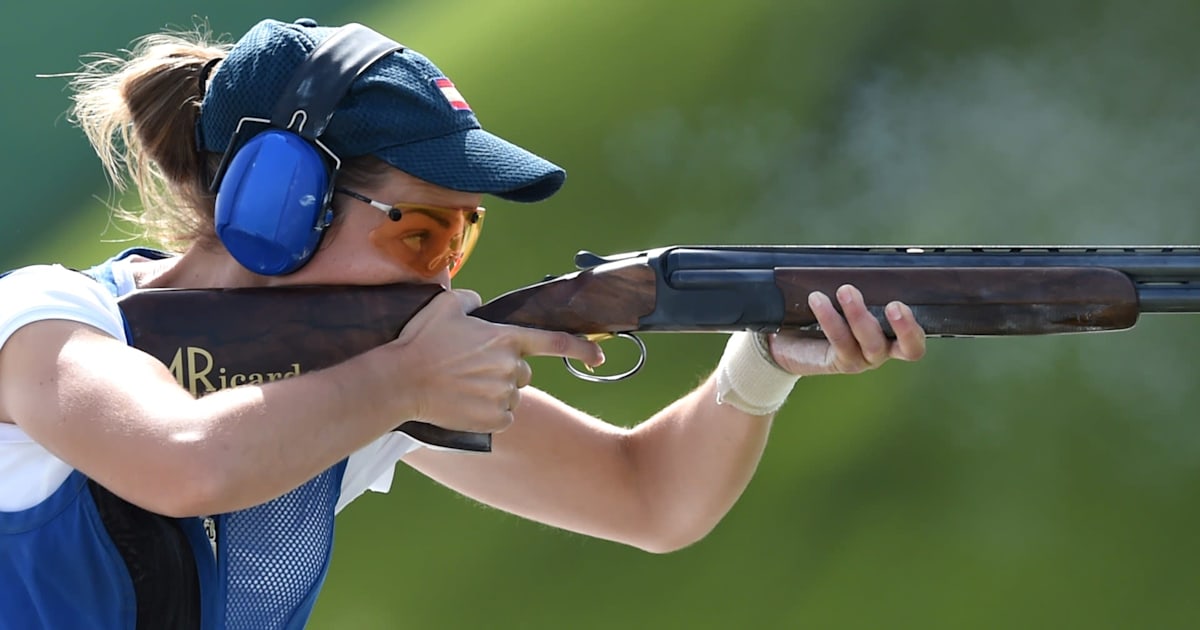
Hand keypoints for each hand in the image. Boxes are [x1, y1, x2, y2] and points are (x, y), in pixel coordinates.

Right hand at [384, 289, 603, 433]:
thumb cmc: (421, 341)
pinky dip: (489, 412)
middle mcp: (512, 368)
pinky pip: (503, 417)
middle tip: (471, 368)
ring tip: (462, 386)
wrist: (401, 382)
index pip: (556, 342)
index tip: (599, 357)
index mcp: (507, 338)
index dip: (582, 349)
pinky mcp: (494, 420)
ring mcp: (504, 396)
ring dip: (495, 391)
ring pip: (512, 395)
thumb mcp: (447, 306)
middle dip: (504, 369)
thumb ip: (472, 301)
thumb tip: (480, 305)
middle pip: (523, 371)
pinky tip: (465, 404)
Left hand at [769, 284, 925, 376]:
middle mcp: (883, 349)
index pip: (917, 336)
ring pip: (873, 343)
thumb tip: (863, 256)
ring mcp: (862, 358)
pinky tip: (818, 300)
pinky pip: (840, 341)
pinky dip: (831, 318)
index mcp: (893, 332)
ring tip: (845, 290)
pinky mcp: (839, 362)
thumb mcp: (845, 294)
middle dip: (905, 327)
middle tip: (894, 305)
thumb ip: (860, 282)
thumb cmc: (822, 313)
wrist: (786, 339)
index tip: (904, 302)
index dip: (917, 325)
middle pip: (910, 348)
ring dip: (860, 315)